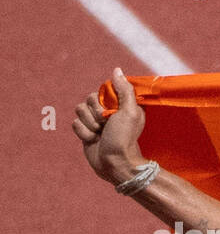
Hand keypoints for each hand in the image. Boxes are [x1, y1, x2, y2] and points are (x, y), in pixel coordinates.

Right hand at [73, 68, 146, 183]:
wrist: (115, 163)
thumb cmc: (125, 138)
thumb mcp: (130, 112)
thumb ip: (124, 90)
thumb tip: (116, 70)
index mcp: (120, 105)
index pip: (100, 91)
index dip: (102, 101)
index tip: (111, 111)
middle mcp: (108, 112)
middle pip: (87, 99)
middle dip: (95, 113)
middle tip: (106, 125)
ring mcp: (96, 122)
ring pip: (79, 111)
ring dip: (89, 124)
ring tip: (100, 134)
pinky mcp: (86, 132)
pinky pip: (75, 124)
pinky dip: (83, 133)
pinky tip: (94, 140)